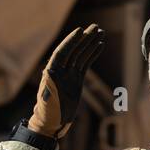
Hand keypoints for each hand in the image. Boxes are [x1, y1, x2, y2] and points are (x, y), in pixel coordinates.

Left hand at [28, 24, 105, 138]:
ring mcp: (69, 74)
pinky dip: (92, 54)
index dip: (71, 41)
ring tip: (101, 32)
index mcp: (52, 72)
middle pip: (73, 50)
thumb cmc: (49, 113)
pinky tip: (100, 45)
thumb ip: (50, 86)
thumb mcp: (49, 99)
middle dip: (84, 39)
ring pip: (80, 55)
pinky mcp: (76, 80)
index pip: (62, 52)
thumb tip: (49, 71)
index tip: (80, 31)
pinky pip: (85, 64)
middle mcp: (60, 70)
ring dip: (90, 43)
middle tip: (96, 27)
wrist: (51, 123)